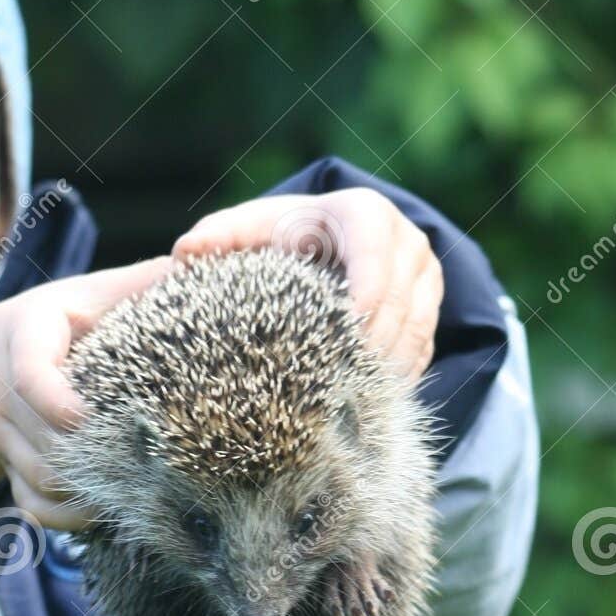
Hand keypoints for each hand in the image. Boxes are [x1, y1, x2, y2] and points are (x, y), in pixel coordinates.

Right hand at [0, 256, 173, 529]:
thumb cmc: (54, 321)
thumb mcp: (88, 292)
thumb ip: (138, 284)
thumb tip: (202, 264)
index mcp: (25, 336)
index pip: (28, 374)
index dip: (58, 402)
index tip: (89, 417)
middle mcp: (1, 391)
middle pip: (45, 441)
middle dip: (99, 454)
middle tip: (155, 458)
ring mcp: (0, 436)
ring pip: (43, 479)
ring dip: (92, 486)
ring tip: (143, 482)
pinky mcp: (7, 470)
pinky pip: (35, 508)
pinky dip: (73, 515)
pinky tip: (110, 504)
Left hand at [171, 188, 442, 381]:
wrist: (325, 238)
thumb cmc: (283, 235)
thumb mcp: (254, 228)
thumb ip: (222, 237)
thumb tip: (184, 252)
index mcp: (365, 214)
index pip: (375, 254)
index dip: (365, 293)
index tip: (344, 333)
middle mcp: (406, 241)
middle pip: (401, 299)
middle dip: (374, 343)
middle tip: (342, 382)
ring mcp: (426, 278)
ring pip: (418, 329)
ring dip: (388, 367)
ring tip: (355, 400)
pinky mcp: (431, 310)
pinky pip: (424, 349)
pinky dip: (398, 376)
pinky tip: (367, 402)